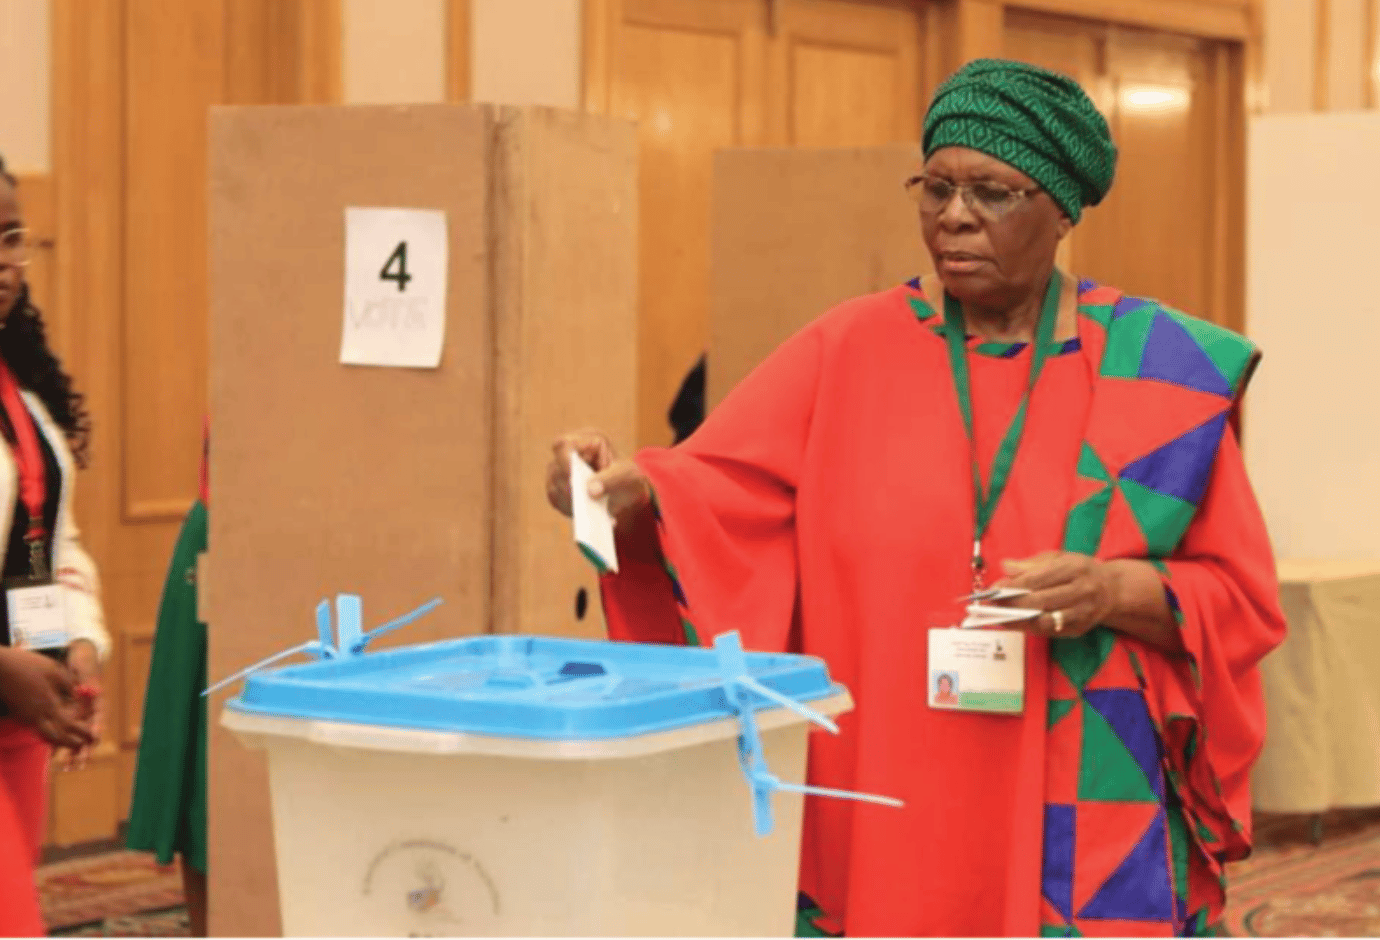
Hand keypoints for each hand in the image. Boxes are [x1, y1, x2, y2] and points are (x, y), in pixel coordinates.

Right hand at [0, 646, 93, 750]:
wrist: (0, 667)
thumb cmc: (28, 665)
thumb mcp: (56, 671)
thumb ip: (70, 685)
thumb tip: (80, 696)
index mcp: (48, 705)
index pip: (69, 726)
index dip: (82, 733)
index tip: (94, 737)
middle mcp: (36, 715)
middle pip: (55, 737)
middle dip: (70, 743)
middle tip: (83, 745)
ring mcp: (25, 717)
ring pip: (44, 735)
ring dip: (58, 740)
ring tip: (71, 741)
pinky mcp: (19, 714)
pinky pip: (36, 728)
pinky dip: (47, 733)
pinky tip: (55, 730)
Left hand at [62, 639, 102, 769]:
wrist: (76, 664)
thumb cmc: (82, 665)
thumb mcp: (85, 669)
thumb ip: (88, 680)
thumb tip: (92, 690)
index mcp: (97, 702)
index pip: (99, 716)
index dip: (97, 727)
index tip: (94, 737)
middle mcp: (90, 713)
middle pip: (89, 734)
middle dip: (85, 749)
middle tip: (81, 763)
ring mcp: (80, 718)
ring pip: (78, 739)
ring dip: (73, 754)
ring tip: (68, 768)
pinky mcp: (69, 721)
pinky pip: (65, 735)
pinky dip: (60, 747)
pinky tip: (54, 759)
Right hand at [546, 429, 651, 527]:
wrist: (627, 493)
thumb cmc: (628, 476)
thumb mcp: (627, 475)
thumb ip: (610, 480)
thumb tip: (591, 490)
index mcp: (586, 440)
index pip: (563, 445)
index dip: (563, 460)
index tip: (573, 477)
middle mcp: (570, 454)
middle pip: (556, 469)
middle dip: (570, 487)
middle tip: (587, 499)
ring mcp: (561, 471)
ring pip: (553, 486)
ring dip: (570, 500)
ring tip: (591, 508)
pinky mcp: (559, 489)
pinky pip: (556, 500)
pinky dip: (569, 508)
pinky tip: (586, 512)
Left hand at [996, 551, 1119, 639]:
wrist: (1112, 590)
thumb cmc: (1080, 570)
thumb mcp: (1059, 558)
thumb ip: (1030, 563)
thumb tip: (1005, 566)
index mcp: (1075, 568)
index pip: (1037, 579)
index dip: (1013, 586)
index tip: (994, 589)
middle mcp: (1082, 591)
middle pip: (1040, 601)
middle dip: (1012, 604)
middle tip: (991, 605)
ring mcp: (1083, 612)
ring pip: (1045, 620)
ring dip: (1018, 620)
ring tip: (998, 617)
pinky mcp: (1080, 628)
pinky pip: (1050, 631)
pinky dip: (1029, 628)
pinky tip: (1014, 623)